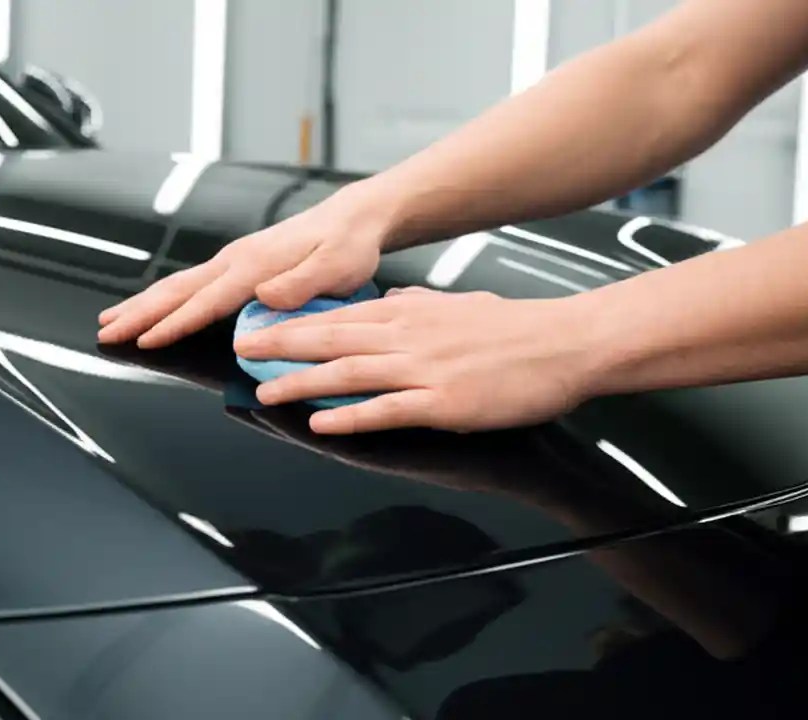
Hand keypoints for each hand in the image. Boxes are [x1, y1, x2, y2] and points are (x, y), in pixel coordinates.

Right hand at [97, 184, 388, 347]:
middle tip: (104, 333)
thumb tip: (263, 297)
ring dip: (141, 305)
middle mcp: (235, 261)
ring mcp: (233, 261)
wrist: (353, 218)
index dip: (173, 324)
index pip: (205, 301)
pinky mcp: (237, 264)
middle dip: (138, 314)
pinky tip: (150, 308)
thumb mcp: (337, 267)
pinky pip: (190, 284)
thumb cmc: (348, 245)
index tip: (143, 340)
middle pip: (176, 291)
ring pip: (177, 286)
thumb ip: (301, 284)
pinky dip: (163, 298)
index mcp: (254, 267)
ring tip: (110, 321)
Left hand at [233, 287, 601, 433]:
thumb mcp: (459, 302)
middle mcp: (408, 334)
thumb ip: (419, 302)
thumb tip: (390, 296)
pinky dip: (349, 417)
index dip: (293, 322)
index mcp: (410, 310)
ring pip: (348, 374)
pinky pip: (386, 410)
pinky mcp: (443, 402)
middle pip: (331, 340)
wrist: (565, 343)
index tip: (260, 326)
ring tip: (265, 392)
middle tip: (242, 352)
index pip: (338, 315)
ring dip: (301, 383)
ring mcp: (424, 368)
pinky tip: (321, 423)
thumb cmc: (515, 327)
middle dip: (280, 346)